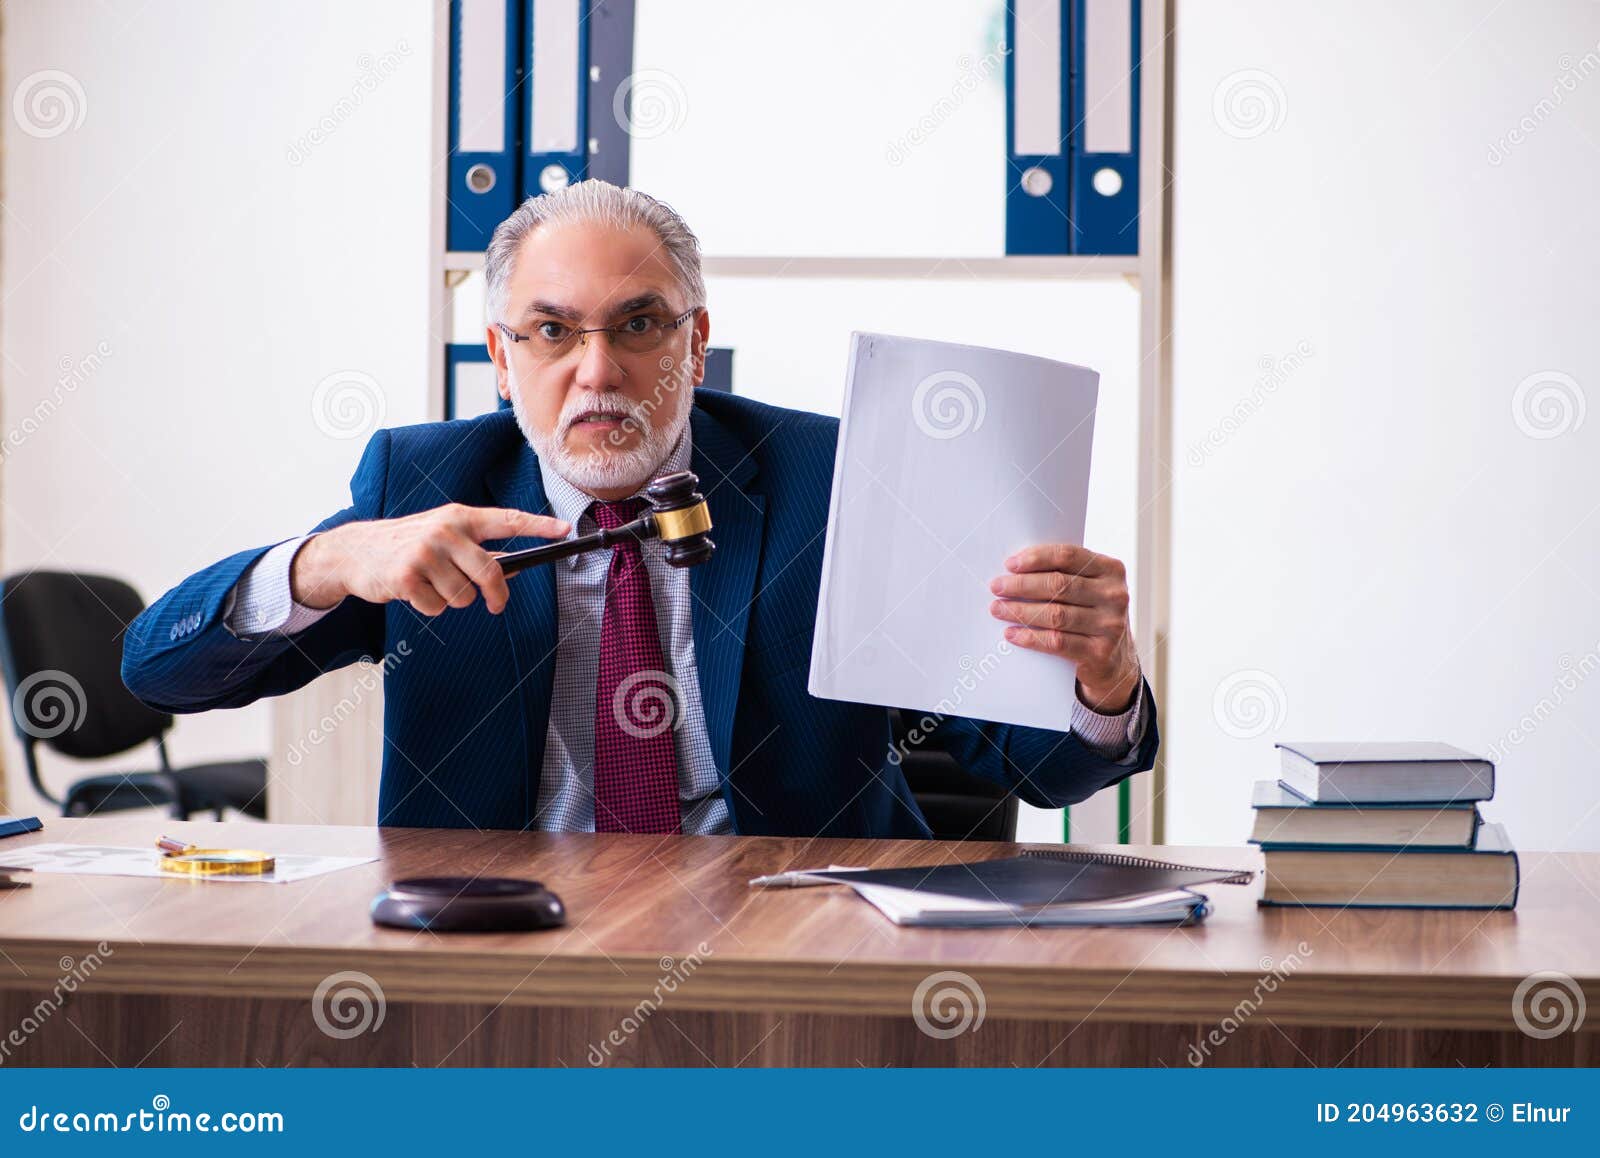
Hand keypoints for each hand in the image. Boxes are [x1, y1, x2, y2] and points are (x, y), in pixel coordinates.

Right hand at [291, 504, 569, 615]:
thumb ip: (476, 548)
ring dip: (453, 600)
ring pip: (464, 596)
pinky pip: (438, 607)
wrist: (356, 551)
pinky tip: (414, 591)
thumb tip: (516, 566)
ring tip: (433, 585)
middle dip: (498, 596)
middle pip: (491, 573)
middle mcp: (444, 530)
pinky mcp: (406, 577)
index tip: (565, 530)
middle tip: (497, 605)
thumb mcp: (444, 536)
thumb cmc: (409, 544)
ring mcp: (424, 553)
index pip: (508, 519)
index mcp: (459, 517)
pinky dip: (431, 607)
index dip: (539, 525)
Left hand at [988, 544, 1139, 712]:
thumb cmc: (1091, 614)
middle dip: (1022, 585)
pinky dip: (1030, 637)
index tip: (1010, 564)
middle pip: (1059, 585)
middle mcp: (1115, 595)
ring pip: (1056, 615)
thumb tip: (1014, 568)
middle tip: (996, 587)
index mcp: (1111, 569)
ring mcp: (1110, 625)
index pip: (1068, 556)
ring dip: (1021, 611)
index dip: (1036, 558)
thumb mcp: (1088, 587)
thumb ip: (1064, 573)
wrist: (1114, 658)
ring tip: (998, 609)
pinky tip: (1012, 633)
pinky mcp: (1100, 652)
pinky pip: (1057, 642)